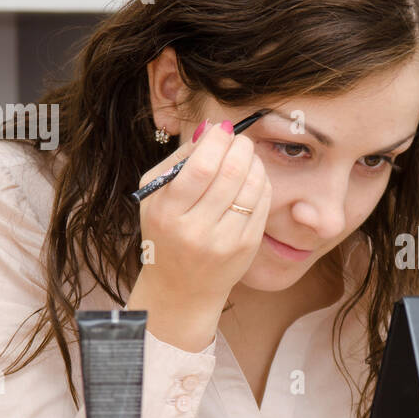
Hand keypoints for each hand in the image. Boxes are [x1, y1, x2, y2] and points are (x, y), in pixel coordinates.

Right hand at [129, 119, 270, 350]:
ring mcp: (225, 241)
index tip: (223, 129)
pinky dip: (262, 184)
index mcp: (168, 214)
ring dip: (255, 163)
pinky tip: (253, 179)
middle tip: (240, 140)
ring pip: (252, 188)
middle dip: (241, 148)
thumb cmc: (166, 232)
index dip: (218, 142)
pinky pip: (262, 204)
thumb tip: (209, 130)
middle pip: (231, 174)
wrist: (181, 288)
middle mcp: (196, 230)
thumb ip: (179, 161)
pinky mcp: (246, 248)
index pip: (201, 168)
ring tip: (247, 157)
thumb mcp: (156, 197)